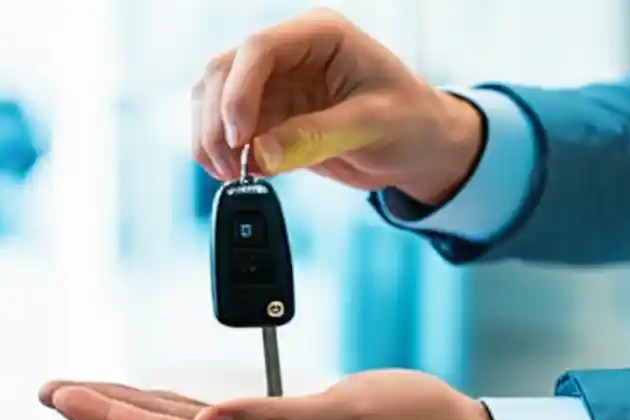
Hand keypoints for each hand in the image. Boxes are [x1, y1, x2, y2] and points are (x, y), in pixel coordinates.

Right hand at [195, 8, 481, 203]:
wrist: (420, 149)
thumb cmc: (412, 122)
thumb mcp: (373, 126)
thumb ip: (316, 136)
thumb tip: (260, 154)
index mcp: (319, 35)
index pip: (259, 48)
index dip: (238, 92)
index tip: (240, 137)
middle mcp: (289, 53)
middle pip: (223, 72)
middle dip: (216, 121)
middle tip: (229, 165)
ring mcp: (273, 84)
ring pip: (213, 99)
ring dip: (210, 138)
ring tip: (229, 174)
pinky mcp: (266, 117)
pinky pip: (224, 129)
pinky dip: (220, 153)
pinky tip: (236, 173)